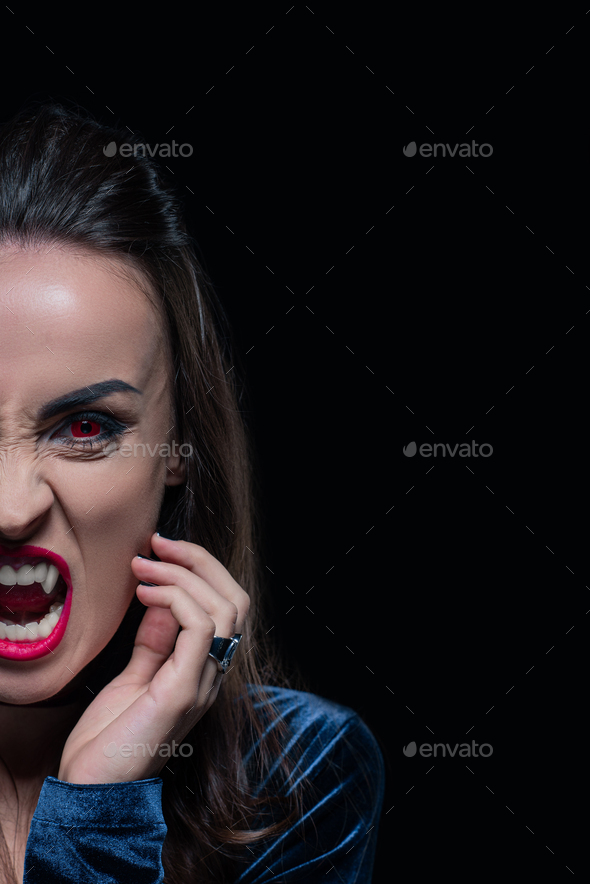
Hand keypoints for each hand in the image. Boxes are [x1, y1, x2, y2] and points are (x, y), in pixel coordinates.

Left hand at [57, 532, 249, 784]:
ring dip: (183, 575)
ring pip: (225, 609)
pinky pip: (200, 629)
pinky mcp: (182, 692)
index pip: (229, 607)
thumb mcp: (134, 677)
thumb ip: (155, 641)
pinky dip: (176, 599)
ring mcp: (202, 684)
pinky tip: (146, 593)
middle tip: (159, 543)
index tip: (161, 547)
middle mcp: (211, 675)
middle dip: (200, 561)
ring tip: (144, 565)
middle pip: (237, 600)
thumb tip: (163, 598)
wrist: (91, 791)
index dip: (202, 569)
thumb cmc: (109, 740)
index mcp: (203, 670)